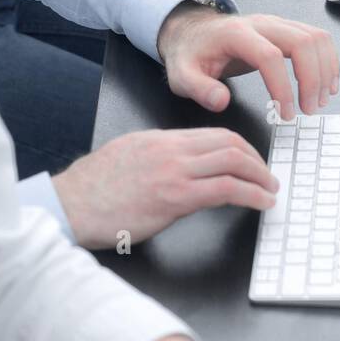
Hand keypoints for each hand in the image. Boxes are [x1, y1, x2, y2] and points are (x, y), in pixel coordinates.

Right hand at [51, 127, 277, 249]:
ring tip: (270, 191)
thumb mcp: (127, 159)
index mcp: (160, 139)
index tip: (252, 162)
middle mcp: (170, 149)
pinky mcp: (174, 198)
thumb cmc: (91, 191)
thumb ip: (157, 158)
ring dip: (260, 177)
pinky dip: (251, 195)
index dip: (241, 147)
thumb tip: (182, 168)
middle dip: (256, 160)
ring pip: (233, 162)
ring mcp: (173, 171)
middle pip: (230, 143)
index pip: (213, 134)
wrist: (69, 206)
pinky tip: (261, 203)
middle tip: (268, 177)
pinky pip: (225, 190)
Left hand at [157, 5, 339, 119]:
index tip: (285, 113)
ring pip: (316, 37)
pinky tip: (326, 84)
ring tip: (320, 101)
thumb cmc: (190, 55)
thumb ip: (199, 89)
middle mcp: (262, 24)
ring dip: (325, 70)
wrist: (193, 33)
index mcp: (236, 34)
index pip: (270, 56)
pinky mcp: (286, 29)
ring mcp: (276, 24)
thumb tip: (221, 101)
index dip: (283, 87)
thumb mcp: (181, 75)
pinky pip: (317, 38)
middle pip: (303, 41)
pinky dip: (328, 61)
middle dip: (312, 79)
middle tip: (309, 110)